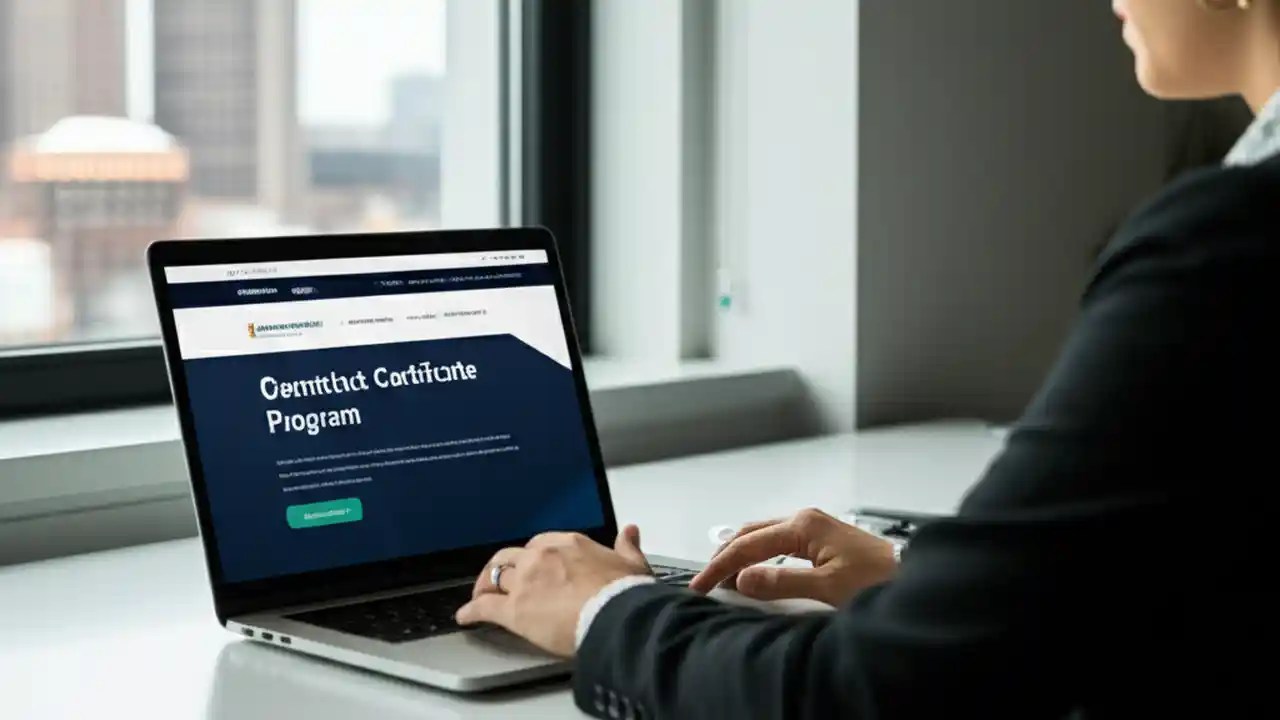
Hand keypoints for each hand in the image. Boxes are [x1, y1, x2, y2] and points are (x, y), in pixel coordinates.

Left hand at [455, 525, 650, 656]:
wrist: (618, 616)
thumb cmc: (626, 594)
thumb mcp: (633, 564)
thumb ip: (627, 547)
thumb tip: (629, 533)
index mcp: (568, 544)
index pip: (538, 545)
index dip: (531, 557)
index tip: (531, 565)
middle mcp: (541, 557)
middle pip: (511, 558)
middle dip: (502, 568)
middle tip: (497, 579)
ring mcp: (525, 582)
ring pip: (495, 578)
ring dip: (485, 586)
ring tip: (479, 595)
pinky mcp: (514, 610)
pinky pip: (484, 607)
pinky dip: (472, 611)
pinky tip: (466, 616)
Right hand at [688, 508, 896, 605]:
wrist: (917, 579)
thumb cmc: (879, 581)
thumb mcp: (828, 588)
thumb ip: (782, 583)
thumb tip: (743, 580)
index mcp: (803, 526)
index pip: (748, 544)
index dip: (721, 567)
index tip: (700, 587)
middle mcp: (806, 520)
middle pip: (752, 533)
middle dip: (726, 556)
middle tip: (705, 581)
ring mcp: (815, 528)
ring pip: (765, 536)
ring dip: (742, 555)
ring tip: (723, 577)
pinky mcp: (824, 541)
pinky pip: (780, 544)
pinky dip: (760, 556)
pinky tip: (756, 571)